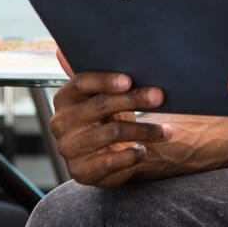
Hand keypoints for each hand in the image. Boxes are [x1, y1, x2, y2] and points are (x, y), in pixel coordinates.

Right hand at [49, 45, 172, 187]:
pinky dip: (131, 155)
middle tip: (160, 96)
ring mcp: (69, 148)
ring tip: (166, 131)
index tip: (129, 80)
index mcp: (64, 98)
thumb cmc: (107, 118)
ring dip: (144, 130)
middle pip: (101, 106)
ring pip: (112, 133)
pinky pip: (110, 162)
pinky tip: (144, 150)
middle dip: (134, 100)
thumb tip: (95, 55)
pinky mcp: (80, 171)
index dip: (105, 80)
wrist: (104, 157)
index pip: (81, 83)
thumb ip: (105, 78)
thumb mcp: (104, 96)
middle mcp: (61, 122)